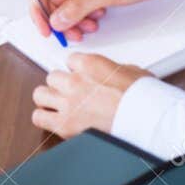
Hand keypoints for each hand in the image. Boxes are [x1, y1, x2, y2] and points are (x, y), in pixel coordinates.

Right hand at [31, 0, 184, 37]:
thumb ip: (78, 6)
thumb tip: (56, 20)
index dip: (38, 11)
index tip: (46, 29)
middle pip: (53, 0)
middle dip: (59, 20)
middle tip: (71, 35)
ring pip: (67, 6)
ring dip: (73, 21)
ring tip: (87, 29)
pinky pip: (82, 7)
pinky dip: (85, 18)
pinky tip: (96, 21)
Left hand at [31, 54, 147, 138]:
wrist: (145, 120)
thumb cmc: (143, 98)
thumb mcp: (131, 71)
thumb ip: (113, 69)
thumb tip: (113, 73)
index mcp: (89, 64)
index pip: (69, 60)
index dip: (75, 70)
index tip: (80, 76)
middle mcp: (74, 81)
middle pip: (52, 76)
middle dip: (61, 85)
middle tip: (71, 93)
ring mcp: (67, 103)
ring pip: (40, 94)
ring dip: (48, 99)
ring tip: (58, 105)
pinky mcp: (64, 125)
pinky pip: (39, 117)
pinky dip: (44, 118)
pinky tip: (54, 120)